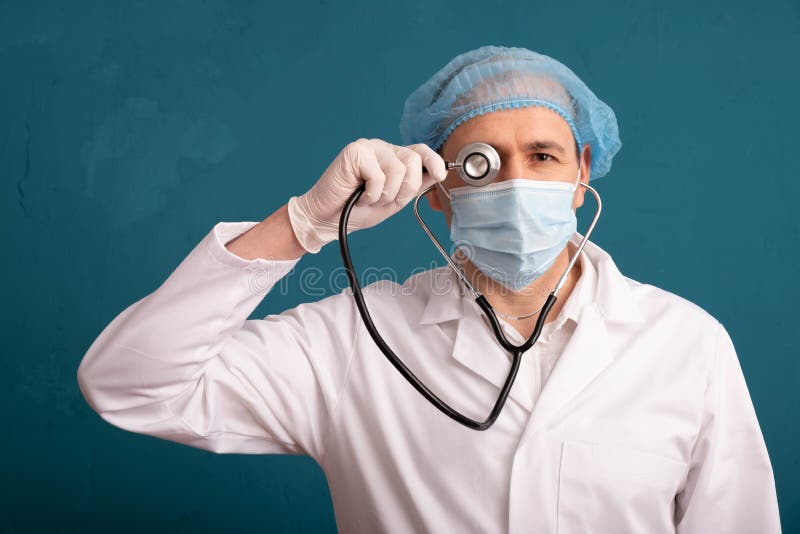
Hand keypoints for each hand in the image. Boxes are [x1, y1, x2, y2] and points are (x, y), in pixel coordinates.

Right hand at [287, 138, 447, 252]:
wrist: (329, 219)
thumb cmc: (358, 210)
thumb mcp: (394, 200)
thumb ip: (414, 186)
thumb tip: (437, 175)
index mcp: (393, 157)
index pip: (421, 151)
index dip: (434, 161)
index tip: (440, 176)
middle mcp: (382, 148)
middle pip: (413, 161)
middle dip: (405, 189)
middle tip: (386, 200)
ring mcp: (368, 148)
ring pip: (398, 170)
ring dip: (385, 194)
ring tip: (369, 198)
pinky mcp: (354, 152)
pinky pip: (379, 176)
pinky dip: (371, 194)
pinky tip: (358, 195)